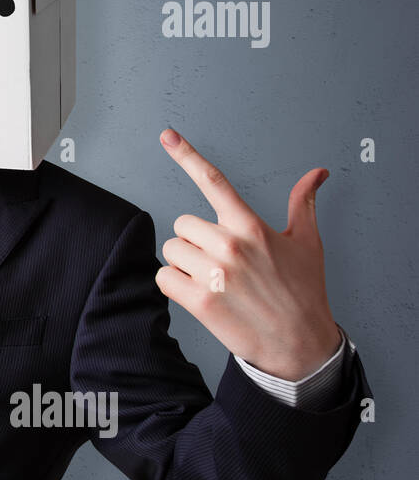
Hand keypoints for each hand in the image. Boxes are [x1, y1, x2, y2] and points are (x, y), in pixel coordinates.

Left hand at [156, 128, 340, 381]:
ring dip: (183, 265)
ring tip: (212, 281)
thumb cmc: (303, 292)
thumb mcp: (307, 243)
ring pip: (171, 251)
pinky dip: (174, 286)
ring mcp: (214, 273)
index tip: (167, 135)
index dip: (187, 155)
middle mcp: (230, 244)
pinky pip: (163, 278)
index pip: (214, 181)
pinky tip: (198, 295)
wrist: (299, 343)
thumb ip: (304, 203)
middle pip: (181, 225)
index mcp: (251, 226)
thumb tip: (317, 173)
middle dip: (194, 242)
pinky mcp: (200, 300)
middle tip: (219, 262)